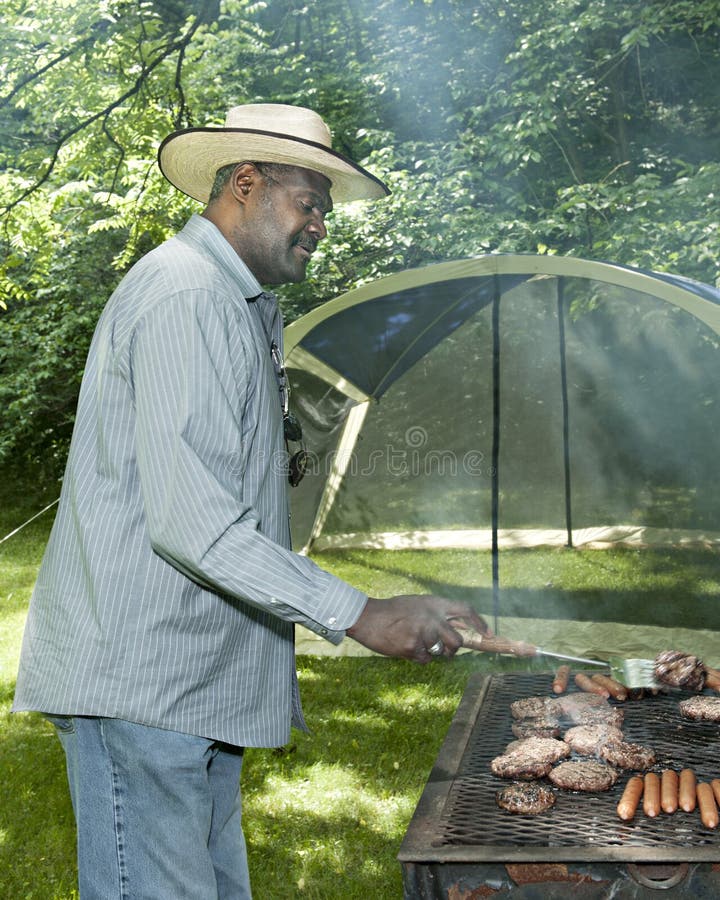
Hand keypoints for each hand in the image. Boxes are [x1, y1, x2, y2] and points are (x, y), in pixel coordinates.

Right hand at [345, 594, 490, 662]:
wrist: (368, 617)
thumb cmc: (392, 611)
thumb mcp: (417, 604)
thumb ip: (436, 613)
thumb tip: (457, 629)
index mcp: (434, 603)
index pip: (465, 609)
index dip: (479, 622)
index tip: (489, 634)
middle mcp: (432, 617)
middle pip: (457, 641)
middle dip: (453, 649)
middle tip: (444, 650)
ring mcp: (423, 632)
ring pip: (440, 652)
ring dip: (430, 652)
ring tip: (412, 641)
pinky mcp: (413, 647)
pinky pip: (425, 660)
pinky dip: (417, 657)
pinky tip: (404, 647)